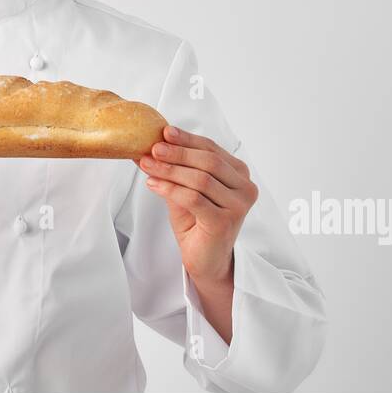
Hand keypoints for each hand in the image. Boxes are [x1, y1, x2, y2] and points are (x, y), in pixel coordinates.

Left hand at [134, 125, 257, 284]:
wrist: (205, 260)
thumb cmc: (197, 223)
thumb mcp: (184, 189)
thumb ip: (173, 168)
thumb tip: (146, 145)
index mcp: (239, 175)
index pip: (212, 149)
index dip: (187, 139)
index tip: (165, 132)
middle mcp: (245, 188)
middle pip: (208, 161)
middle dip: (178, 152)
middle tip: (153, 148)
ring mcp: (238, 206)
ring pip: (200, 179)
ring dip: (170, 170)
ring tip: (147, 165)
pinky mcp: (225, 222)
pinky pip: (194, 198)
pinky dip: (170, 189)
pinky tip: (153, 184)